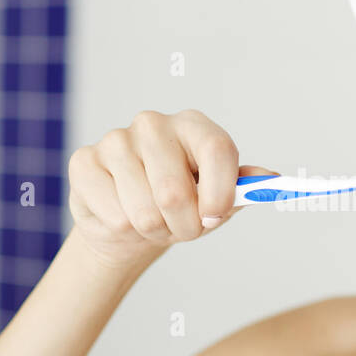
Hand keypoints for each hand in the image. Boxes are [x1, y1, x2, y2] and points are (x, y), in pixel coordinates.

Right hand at [67, 109, 277, 269]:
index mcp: (194, 126)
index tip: (215, 218)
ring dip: (155, 232)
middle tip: (185, 229)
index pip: (217, 149)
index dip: (220, 191)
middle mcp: (153, 124)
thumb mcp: (218, 200)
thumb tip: (270, 179)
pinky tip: (122, 215)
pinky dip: (123, 230)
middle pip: (175, 191)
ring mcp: (116, 140)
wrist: (132, 222)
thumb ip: (243, 189)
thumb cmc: (182, 207)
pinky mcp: (84, 161)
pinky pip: (114, 216)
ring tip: (154, 224)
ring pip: (144, 211)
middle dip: (185, 226)